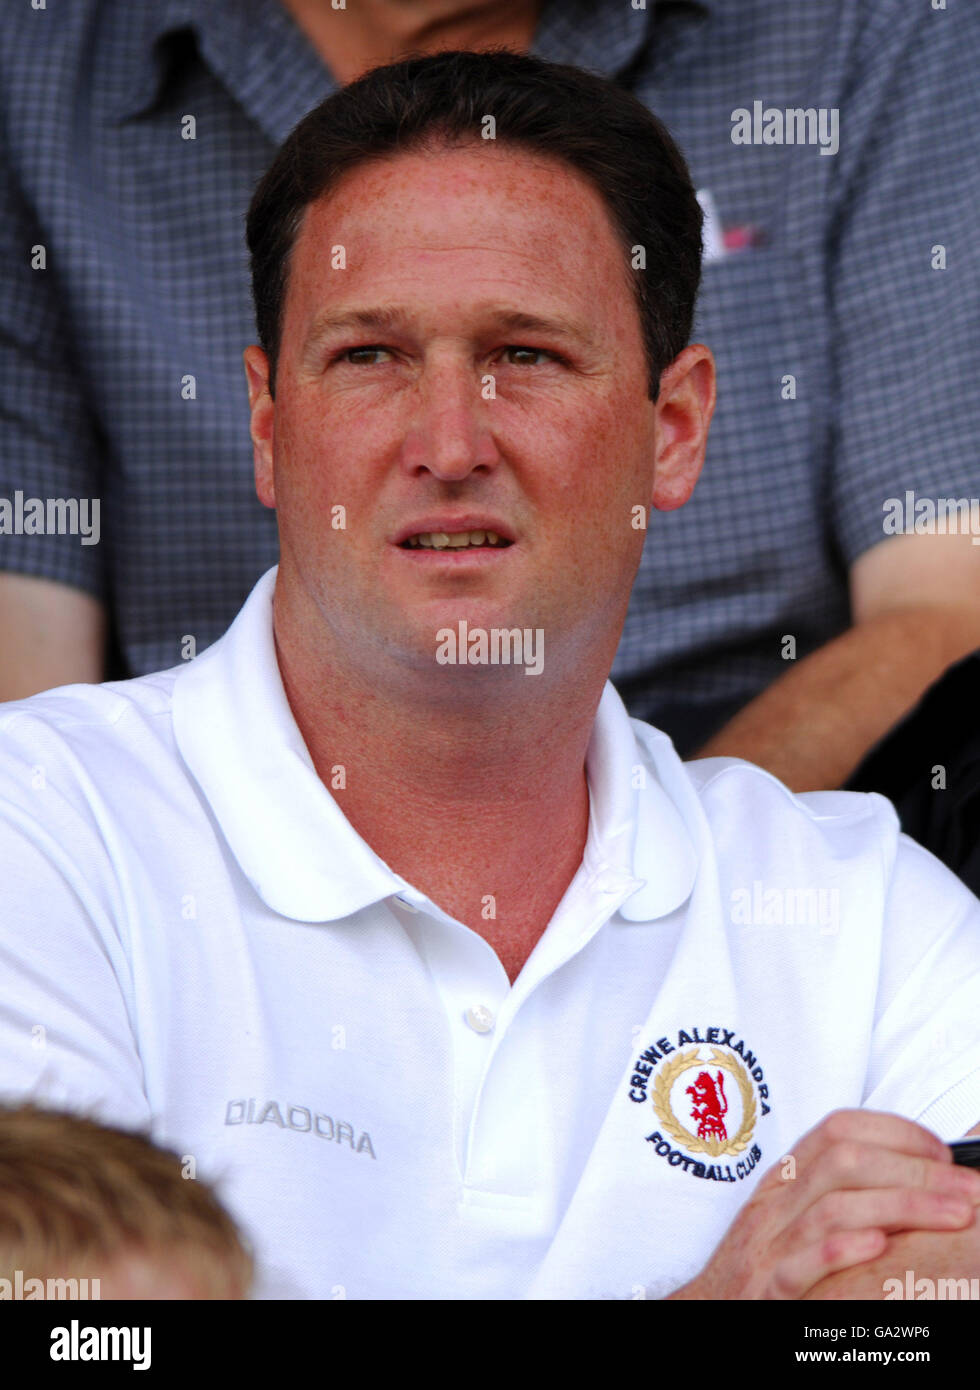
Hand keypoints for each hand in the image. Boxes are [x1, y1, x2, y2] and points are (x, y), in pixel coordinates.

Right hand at [668, 1109, 979, 1299]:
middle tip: (967, 1190)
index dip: (895, 1131)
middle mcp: (776, 1202)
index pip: (838, 1129)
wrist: (708, 1307)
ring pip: (834, 1207)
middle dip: (915, 1170)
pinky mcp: (767, 1288)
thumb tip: (918, 1178)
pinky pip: (802, 1262)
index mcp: (785, 1177)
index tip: (942, 1151)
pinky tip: (880, 1246)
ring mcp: (769, 1244)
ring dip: (902, 1206)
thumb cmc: (763, 1262)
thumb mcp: (792, 1215)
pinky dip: (843, 1249)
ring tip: (953, 1216)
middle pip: (844, 1162)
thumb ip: (840, 1192)